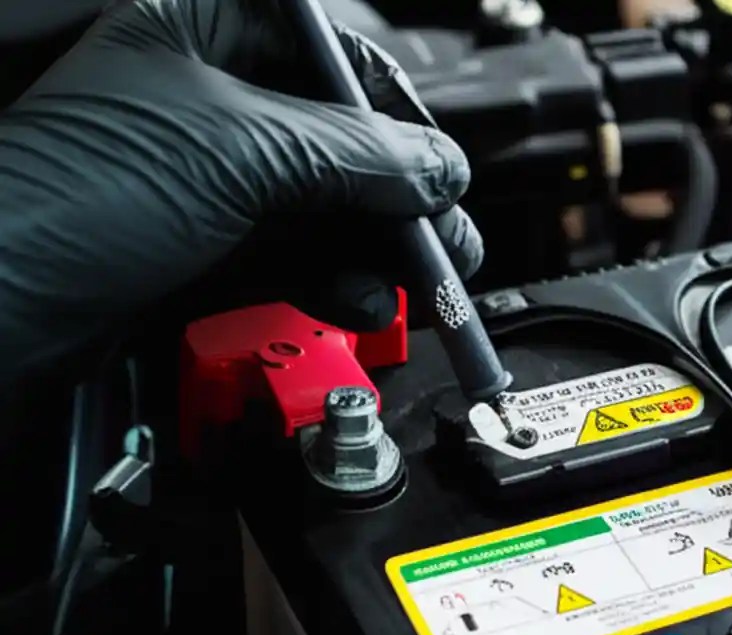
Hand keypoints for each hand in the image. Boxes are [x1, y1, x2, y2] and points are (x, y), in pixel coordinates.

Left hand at [0, 0, 480, 382]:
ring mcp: (204, 175)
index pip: (332, 57)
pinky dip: (336, 278)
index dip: (397, 113)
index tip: (440, 164)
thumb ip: (358, 156)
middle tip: (447, 239)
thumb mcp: (242, 151)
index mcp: (201, 28)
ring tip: (415, 283)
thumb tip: (439, 167)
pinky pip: (295, 253)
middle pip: (338, 140)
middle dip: (398, 197)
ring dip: (376, 249)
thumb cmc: (74, 193)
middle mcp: (207, 96)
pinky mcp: (202, 244)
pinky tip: (362, 298)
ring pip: (323, 205)